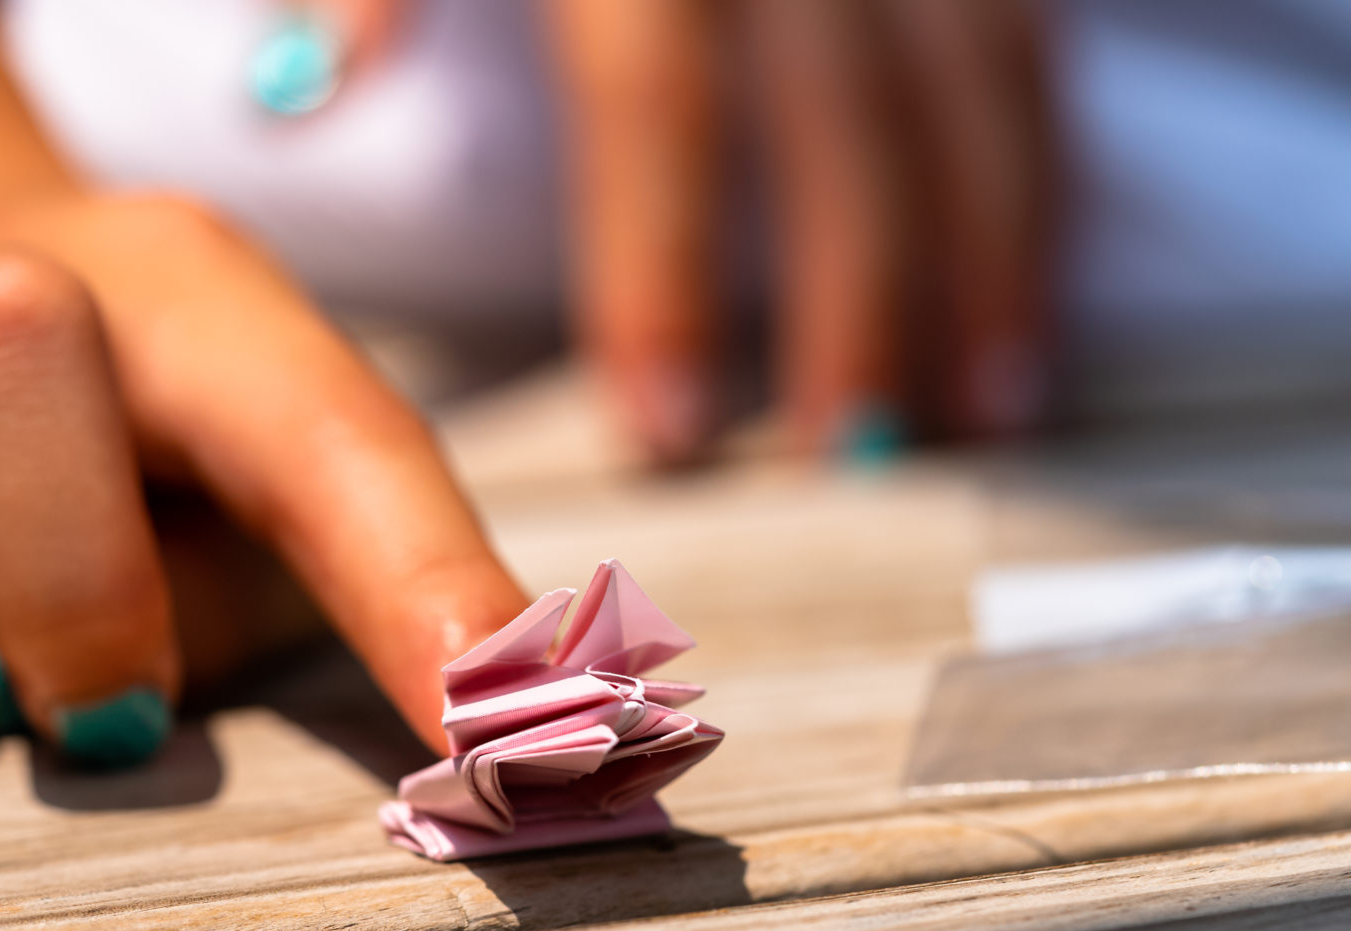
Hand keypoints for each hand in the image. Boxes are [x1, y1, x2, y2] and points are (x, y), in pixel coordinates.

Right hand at [0, 0, 526, 762]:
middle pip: (9, 408)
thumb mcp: (251, 481)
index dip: (417, 593)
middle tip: (106, 692)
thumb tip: (508, 748)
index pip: (327, 438)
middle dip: (76, 605)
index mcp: (181, 296)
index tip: (508, 752)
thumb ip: (362, 586)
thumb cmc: (113, 453)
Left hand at [547, 0, 1057, 463]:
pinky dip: (1042, 178)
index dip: (664, 272)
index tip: (666, 429)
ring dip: (991, 260)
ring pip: (975, 90)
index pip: (660, 101)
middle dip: (853, 303)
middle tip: (838, 458)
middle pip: (842, 124)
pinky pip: (1030, 52)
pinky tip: (1032, 297)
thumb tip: (307, 78)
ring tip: (986, 412)